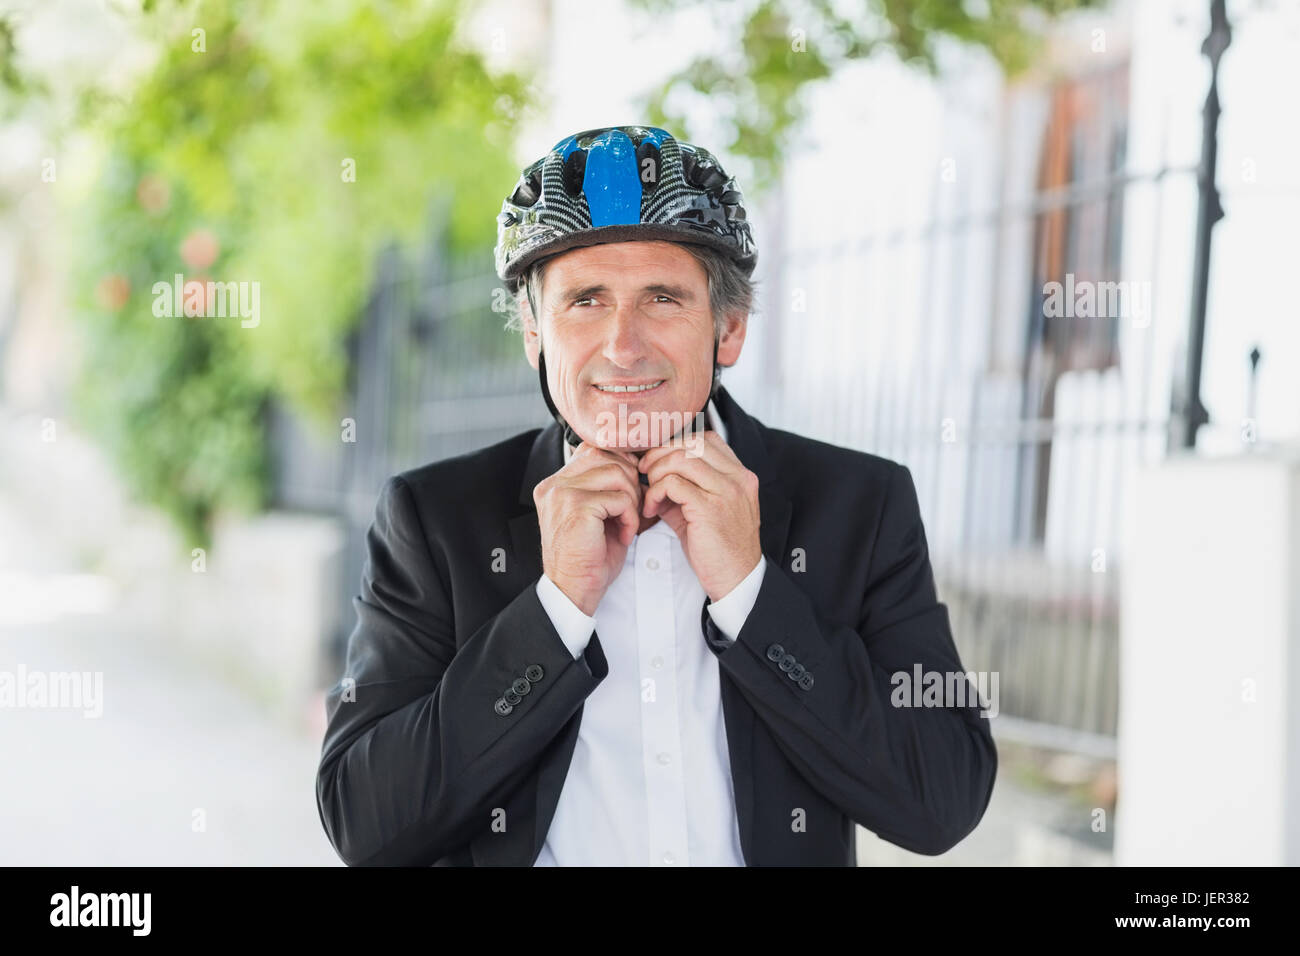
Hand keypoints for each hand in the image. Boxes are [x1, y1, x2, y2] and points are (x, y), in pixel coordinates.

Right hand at [533, 442, 642, 615]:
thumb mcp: (597, 513)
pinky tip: (624, 535)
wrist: (573, 590)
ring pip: (616, 473)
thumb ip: (605, 485)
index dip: (620, 464)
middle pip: (607, 455)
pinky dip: (630, 517)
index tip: (631, 489)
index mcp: (556, 483)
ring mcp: (562, 493)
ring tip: (628, 522)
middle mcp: (555, 484)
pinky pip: (619, 498)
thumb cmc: (589, 556)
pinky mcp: (577, 507)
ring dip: (632, 499)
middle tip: (632, 510)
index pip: (593, 449)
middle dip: (630, 481)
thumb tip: (634, 460)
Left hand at [638, 431, 761, 601]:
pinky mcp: (710, 509)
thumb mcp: (704, 510)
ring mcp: (726, 492)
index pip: (705, 439)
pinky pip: (673, 483)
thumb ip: (684, 487)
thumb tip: (652, 471)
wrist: (737, 580)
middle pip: (692, 442)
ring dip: (656, 472)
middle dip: (661, 453)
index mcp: (740, 475)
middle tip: (645, 471)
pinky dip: (655, 492)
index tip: (658, 461)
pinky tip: (651, 509)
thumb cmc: (719, 548)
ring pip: (681, 458)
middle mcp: (737, 478)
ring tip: (649, 493)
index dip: (676, 444)